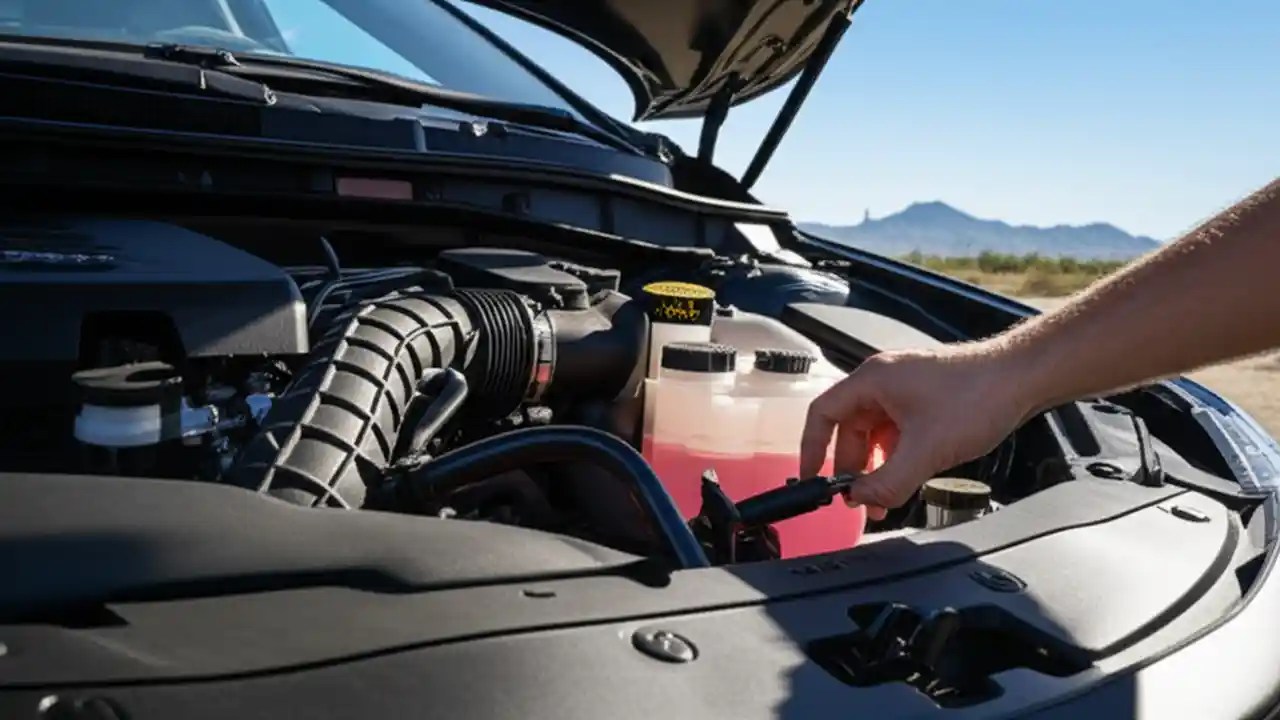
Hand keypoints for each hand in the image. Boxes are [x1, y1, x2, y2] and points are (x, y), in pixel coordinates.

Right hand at [800, 345, 1032, 519]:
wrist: (1022, 378)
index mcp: (871, 381)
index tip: (812, 478)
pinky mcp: (924, 400)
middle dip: (852, 468)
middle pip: (849, 429)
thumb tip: (863, 501)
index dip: (811, 448)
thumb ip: (888, 482)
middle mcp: (882, 381)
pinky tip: (907, 477)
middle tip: (859, 500)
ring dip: (876, 466)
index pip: (822, 414)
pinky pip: (897, 432)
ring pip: (874, 434)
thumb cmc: (977, 395)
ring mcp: (904, 390)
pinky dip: (896, 457)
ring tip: (884, 498)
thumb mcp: (925, 450)